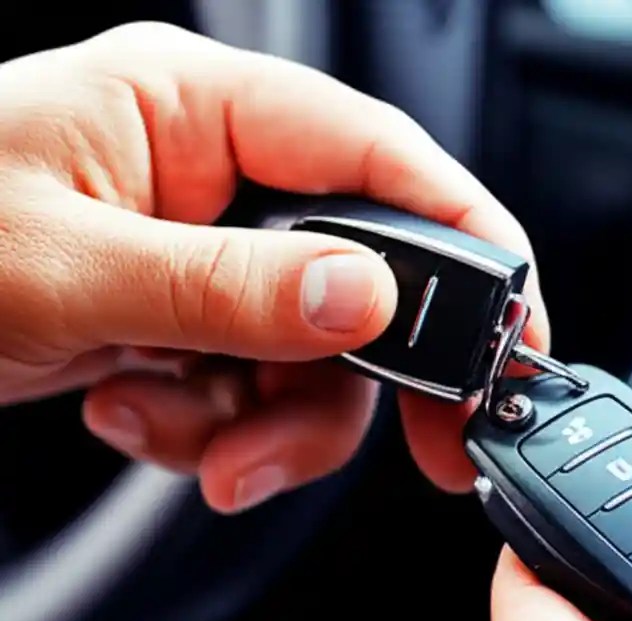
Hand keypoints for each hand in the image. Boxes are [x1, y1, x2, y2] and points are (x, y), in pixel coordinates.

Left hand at [0, 22, 547, 510]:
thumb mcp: (68, 271)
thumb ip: (231, 288)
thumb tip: (366, 301)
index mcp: (196, 109)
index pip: (379, 155)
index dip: (466, 238)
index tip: (514, 327)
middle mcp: (214, 173)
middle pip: (364, 275)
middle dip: (362, 375)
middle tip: (408, 450)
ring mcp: (202, 249)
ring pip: (316, 350)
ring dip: (275, 422)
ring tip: (197, 451)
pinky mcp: (182, 314)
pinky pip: (256, 383)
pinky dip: (219, 428)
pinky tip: (143, 421)